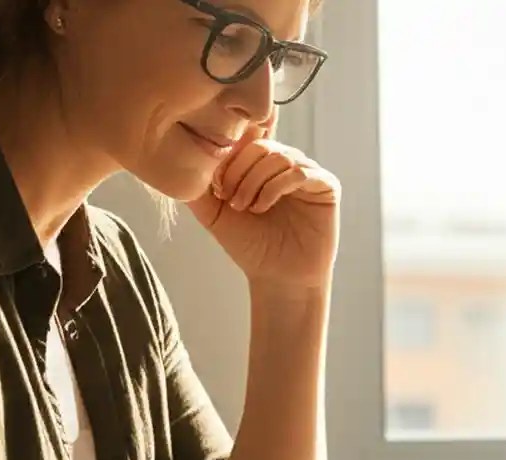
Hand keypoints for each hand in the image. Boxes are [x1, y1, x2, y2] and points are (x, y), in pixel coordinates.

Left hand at [187, 111, 340, 290]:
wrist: (278, 278)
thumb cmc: (250, 247)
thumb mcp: (214, 215)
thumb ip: (199, 188)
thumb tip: (179, 159)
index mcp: (263, 164)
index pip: (248, 136)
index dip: (229, 150)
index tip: (216, 181)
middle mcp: (287, 163)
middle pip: (260, 143)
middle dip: (238, 169)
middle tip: (227, 197)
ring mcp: (308, 172)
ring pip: (279, 155)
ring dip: (254, 180)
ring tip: (244, 206)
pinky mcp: (326, 186)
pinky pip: (299, 171)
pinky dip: (275, 187)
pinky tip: (263, 206)